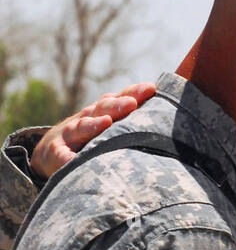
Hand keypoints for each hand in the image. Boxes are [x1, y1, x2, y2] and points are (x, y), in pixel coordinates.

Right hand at [31, 83, 155, 178]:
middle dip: (117, 105)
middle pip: (102, 109)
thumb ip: (131, 125)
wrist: (50, 154)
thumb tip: (170, 120)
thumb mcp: (109, 130)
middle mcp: (85, 119)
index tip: (151, 88)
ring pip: (81, 127)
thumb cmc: (89, 141)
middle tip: (132, 103)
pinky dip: (66, 158)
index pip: (119, 100)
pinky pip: (62, 156)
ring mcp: (69, 135)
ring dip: (92, 124)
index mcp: (102, 114)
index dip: (134, 93)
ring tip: (105, 123)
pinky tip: (72, 161)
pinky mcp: (56, 154)